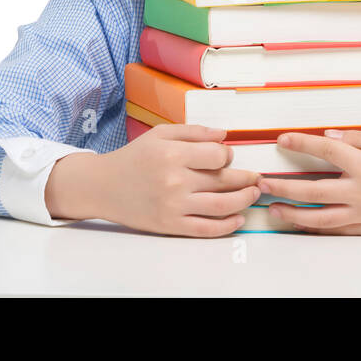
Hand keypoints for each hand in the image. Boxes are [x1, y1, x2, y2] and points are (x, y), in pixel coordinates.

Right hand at [94, 124, 261, 236]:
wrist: (103, 186)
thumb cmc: (134, 157)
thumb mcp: (161, 134)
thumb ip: (194, 132)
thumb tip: (225, 135)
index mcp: (173, 155)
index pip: (218, 156)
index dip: (228, 155)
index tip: (226, 157)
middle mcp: (175, 181)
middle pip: (224, 181)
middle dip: (247, 179)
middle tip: (257, 179)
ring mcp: (173, 206)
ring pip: (221, 206)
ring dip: (244, 201)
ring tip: (254, 195)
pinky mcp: (170, 225)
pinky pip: (206, 229)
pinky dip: (227, 226)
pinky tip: (238, 219)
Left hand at [258, 129, 360, 234]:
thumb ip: (359, 139)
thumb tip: (328, 138)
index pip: (326, 152)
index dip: (302, 143)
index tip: (282, 139)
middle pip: (313, 190)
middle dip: (284, 187)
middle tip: (262, 183)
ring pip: (320, 218)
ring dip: (293, 215)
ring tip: (273, 210)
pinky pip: (337, 231)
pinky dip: (316, 229)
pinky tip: (302, 224)